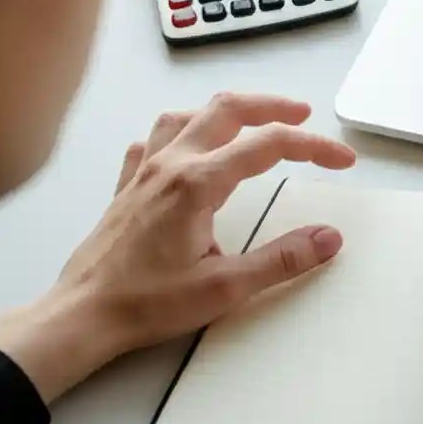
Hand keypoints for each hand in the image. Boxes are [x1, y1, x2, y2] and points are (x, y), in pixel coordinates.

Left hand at [0, 94, 355, 402]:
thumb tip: (328, 238)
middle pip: (228, 109)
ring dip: (226, 112)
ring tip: (252, 122)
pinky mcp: (127, 188)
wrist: (82, 317)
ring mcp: (144, 173)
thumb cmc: (144, 304)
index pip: (268, 145)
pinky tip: (187, 147)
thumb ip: (283, 259)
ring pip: (188, 116)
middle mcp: (170, 166)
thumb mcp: (226, 288)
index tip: (340, 159)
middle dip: (273, 106)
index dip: (313, 146)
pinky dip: (179, 132)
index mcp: (197, 183)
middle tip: (303, 115)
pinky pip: (152, 141)